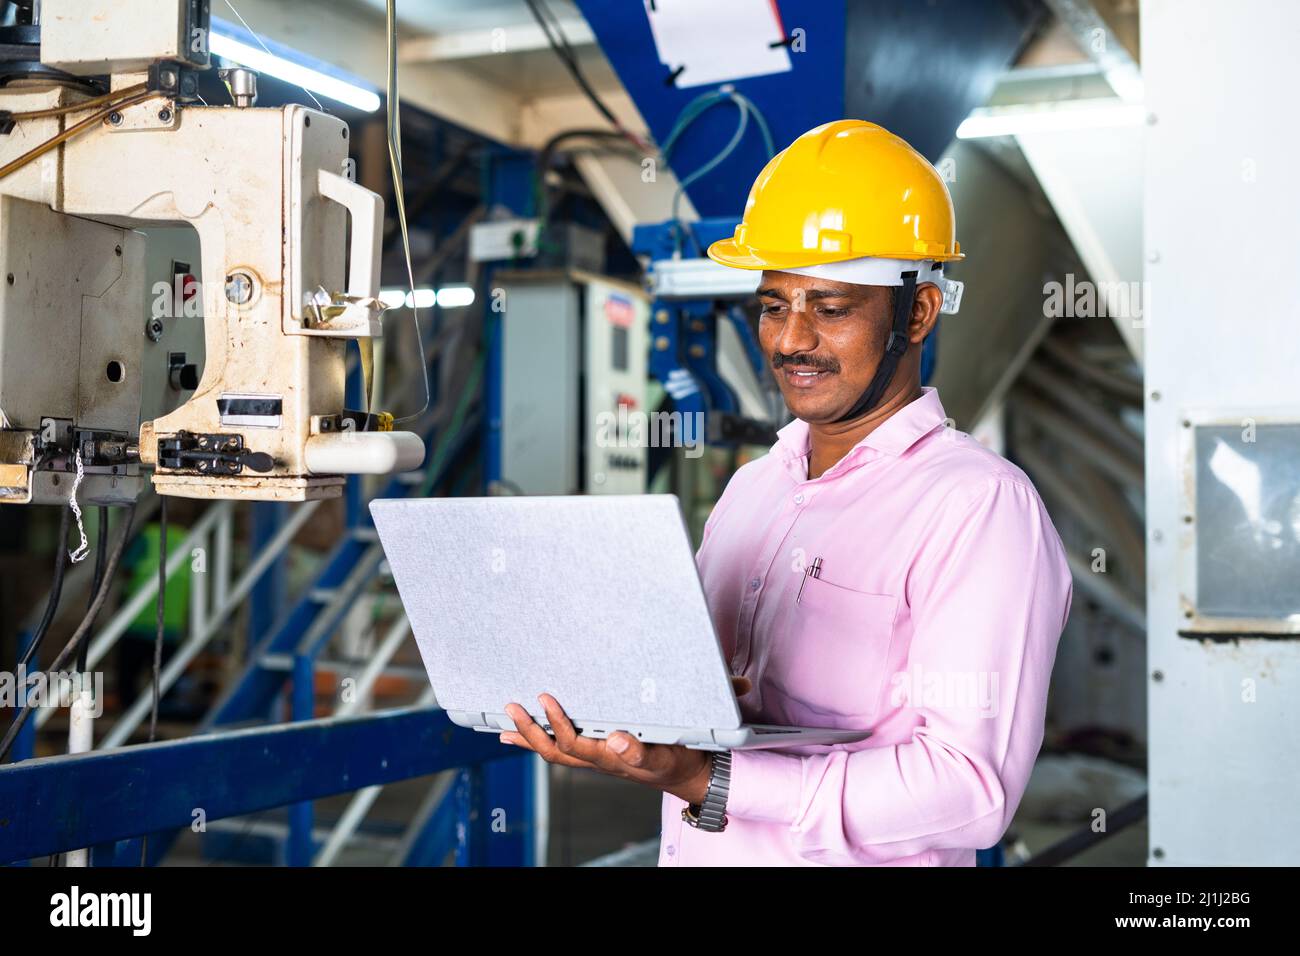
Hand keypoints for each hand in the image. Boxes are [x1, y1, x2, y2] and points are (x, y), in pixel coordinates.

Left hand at [498, 677, 751, 804]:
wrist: (686, 772)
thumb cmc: (674, 761)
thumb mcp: (663, 755)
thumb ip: (640, 751)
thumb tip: (616, 739)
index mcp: (608, 758)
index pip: (573, 744)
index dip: (556, 723)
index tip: (545, 699)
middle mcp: (597, 759)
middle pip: (554, 751)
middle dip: (529, 731)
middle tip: (511, 708)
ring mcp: (596, 757)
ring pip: (555, 751)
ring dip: (530, 738)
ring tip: (506, 725)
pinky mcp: (599, 751)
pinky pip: (564, 748)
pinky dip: (544, 739)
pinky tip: (532, 731)